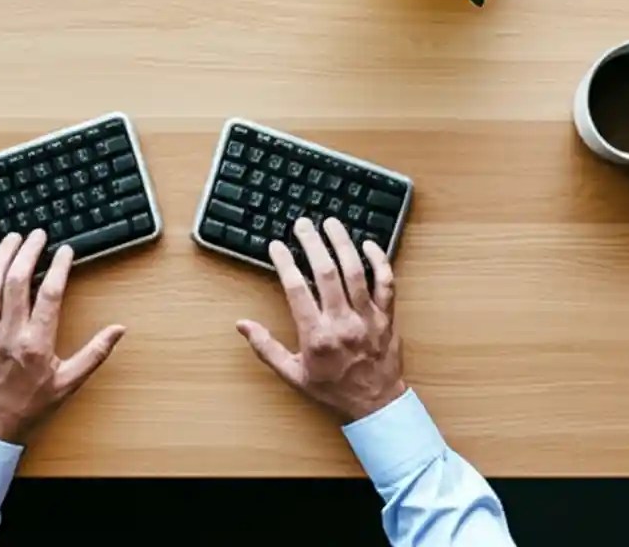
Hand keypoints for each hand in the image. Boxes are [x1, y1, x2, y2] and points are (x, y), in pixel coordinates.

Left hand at [0, 229, 125, 442]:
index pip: (49, 296)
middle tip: (37, 235)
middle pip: (16, 283)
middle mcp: (9, 335)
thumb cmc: (29, 409)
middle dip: (27, 253)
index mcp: (36, 345)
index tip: (65, 252)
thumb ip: (95, 354)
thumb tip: (118, 330)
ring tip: (11, 240)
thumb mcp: (69, 384)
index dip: (58, 268)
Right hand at [237, 217, 405, 423]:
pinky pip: (386, 283)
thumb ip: (266, 348)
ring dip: (343, 244)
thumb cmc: (332, 390)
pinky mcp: (387, 317)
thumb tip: (242, 325)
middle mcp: (342, 322)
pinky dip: (380, 261)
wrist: (375, 405)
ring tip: (332, 223)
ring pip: (356, 272)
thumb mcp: (292, 374)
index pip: (296, 289)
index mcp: (316, 336)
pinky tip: (369, 245)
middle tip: (302, 224)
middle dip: (312, 243)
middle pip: (326, 273)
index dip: (284, 263)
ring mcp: (367, 317)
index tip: (275, 246)